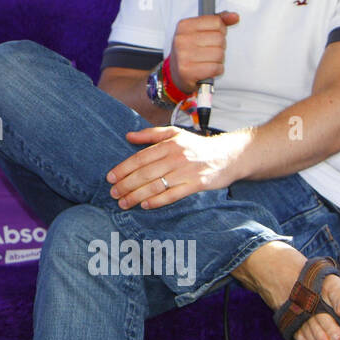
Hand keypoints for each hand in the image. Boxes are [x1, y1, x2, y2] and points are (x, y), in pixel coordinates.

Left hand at [106, 126, 244, 209]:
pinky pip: (173, 194)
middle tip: (113, 193)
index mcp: (169, 144)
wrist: (229, 155)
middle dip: (126, 185)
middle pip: (145, 173)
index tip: (110, 178)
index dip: (123, 168)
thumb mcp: (175, 134)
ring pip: (156, 185)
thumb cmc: (197, 145)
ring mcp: (187, 171)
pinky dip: (158, 201)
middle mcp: (176, 157)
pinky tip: (145, 206)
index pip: (140, 157)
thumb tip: (128, 136)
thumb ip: (150, 134)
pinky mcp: (197, 184)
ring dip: (137, 195)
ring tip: (123, 203)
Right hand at [168, 11, 238, 94]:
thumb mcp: (200, 31)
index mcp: (184, 26)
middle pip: (219, 39)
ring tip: (208, 60)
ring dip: (218, 59)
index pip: (216, 22)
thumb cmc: (190, 50)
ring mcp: (183, 55)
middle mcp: (182, 39)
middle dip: (220, 46)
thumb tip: (234, 16)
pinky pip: (216, 68)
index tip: (213, 36)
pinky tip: (208, 69)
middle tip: (209, 50)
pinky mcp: (187, 71)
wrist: (176, 72)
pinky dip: (217, 70)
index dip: (220, 30)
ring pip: (219, 54)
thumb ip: (218, 21)